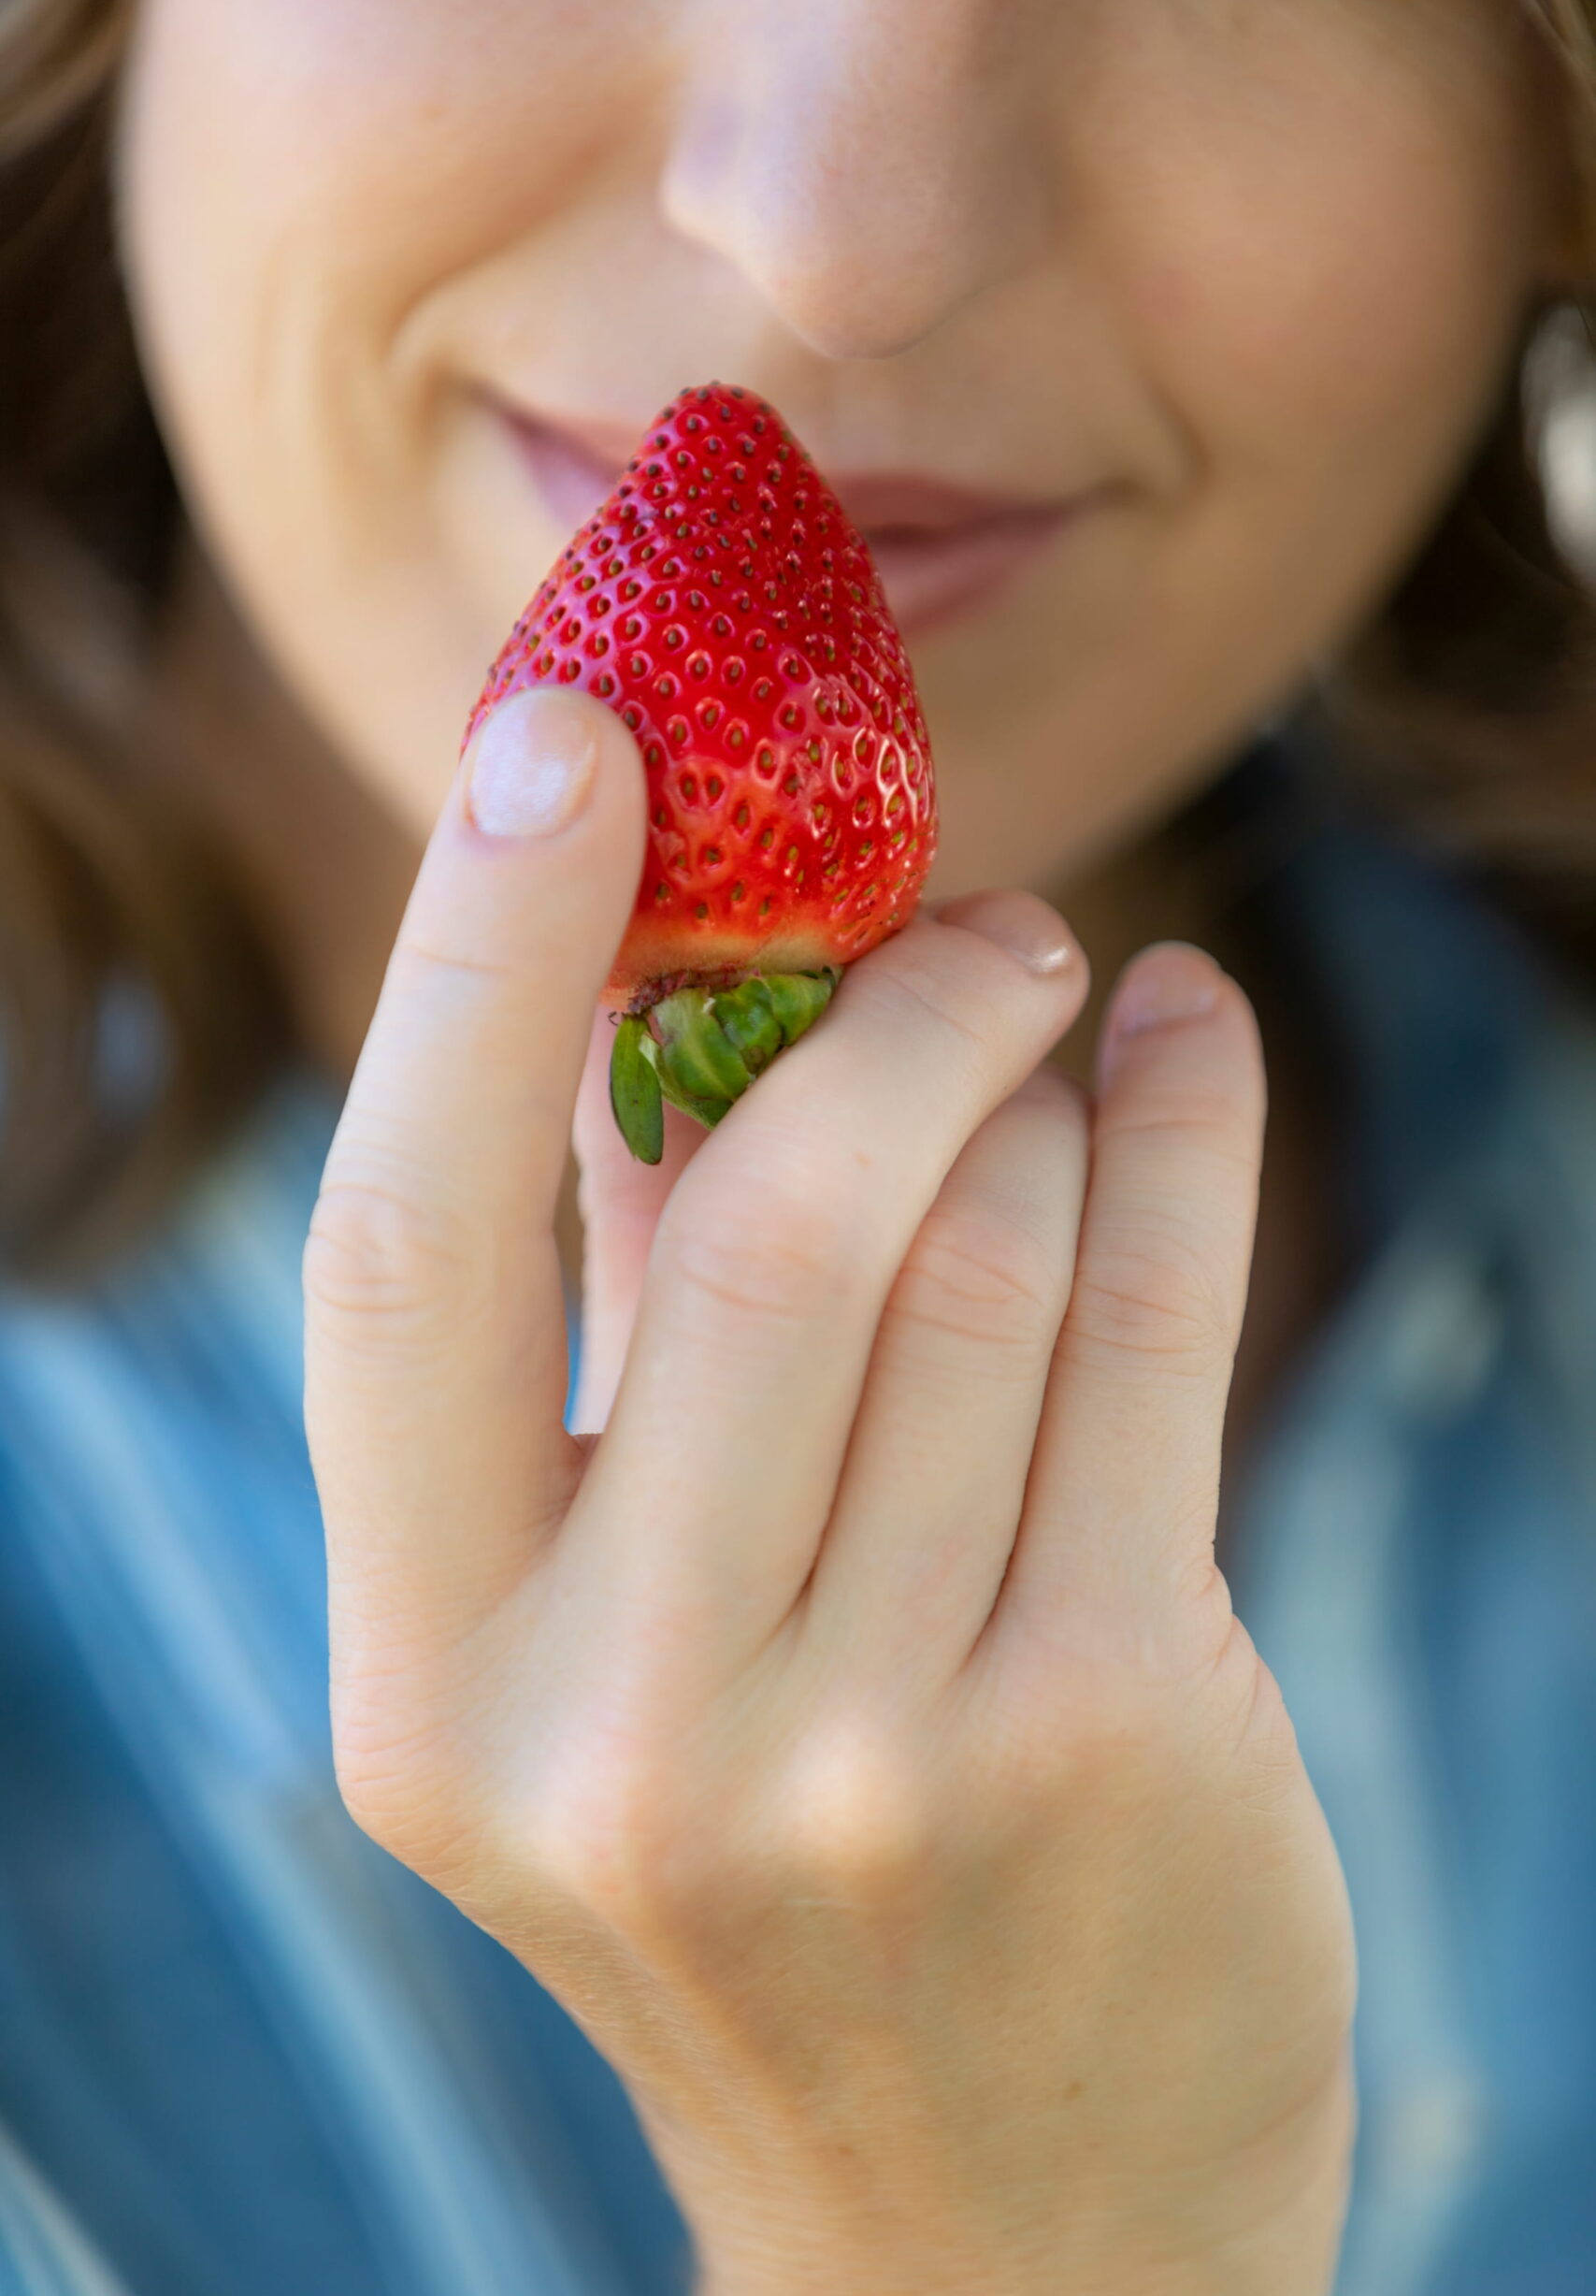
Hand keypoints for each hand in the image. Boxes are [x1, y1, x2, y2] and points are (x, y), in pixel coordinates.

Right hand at [304, 686, 1355, 2295]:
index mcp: (431, 1686)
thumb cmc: (769, 1880)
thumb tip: (647, 1008)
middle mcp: (618, 1733)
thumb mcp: (608, 1660)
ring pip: (979, 1254)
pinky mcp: (1108, 1739)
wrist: (991, 2242)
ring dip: (1030, 1072)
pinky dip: (1179, 1127)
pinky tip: (1182, 1047)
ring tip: (1061, 1016)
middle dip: (873, 1000)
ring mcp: (872, 1756)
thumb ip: (608, 1346)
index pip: (404, 1251)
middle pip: (747, 1222)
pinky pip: (1151, 1323)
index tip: (562, 744)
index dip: (475, 968)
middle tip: (957, 915)